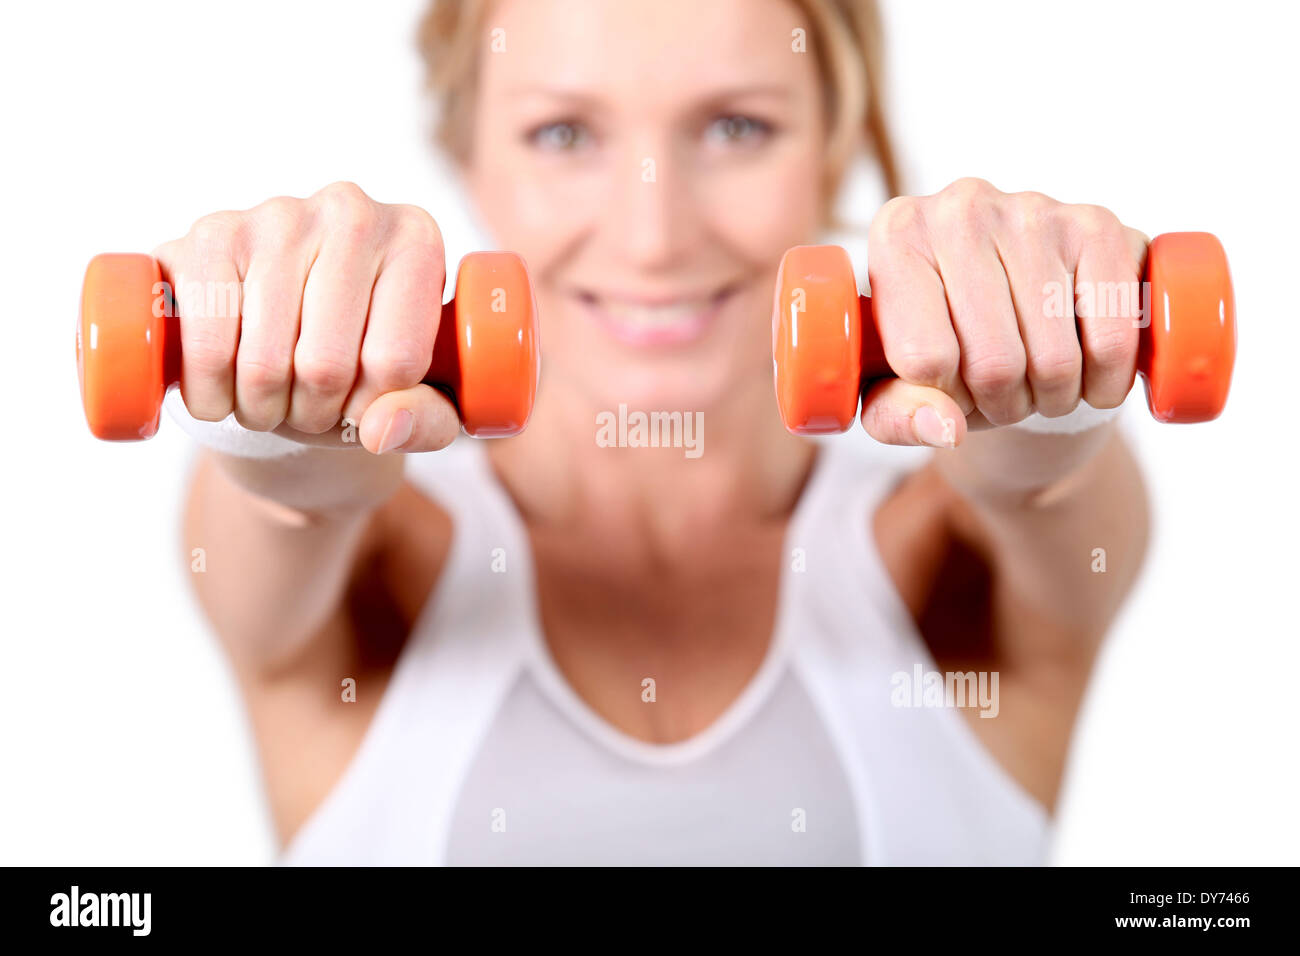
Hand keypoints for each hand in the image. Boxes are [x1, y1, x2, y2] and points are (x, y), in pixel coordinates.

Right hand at [152, 181, 457, 453]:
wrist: (282, 327)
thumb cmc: (360, 362)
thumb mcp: (417, 401)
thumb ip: (426, 423)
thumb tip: (383, 429)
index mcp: (417, 242)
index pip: (396, 362)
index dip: (372, 407)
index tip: (363, 402)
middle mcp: (353, 213)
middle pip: (326, 366)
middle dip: (312, 412)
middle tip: (310, 406)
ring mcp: (277, 216)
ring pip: (264, 364)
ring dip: (260, 409)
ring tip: (271, 398)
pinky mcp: (210, 234)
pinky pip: (206, 348)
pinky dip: (209, 393)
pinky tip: (222, 387)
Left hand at [861, 177, 1148, 446]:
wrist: (1014, 303)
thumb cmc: (945, 346)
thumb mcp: (894, 388)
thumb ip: (897, 416)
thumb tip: (946, 427)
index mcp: (897, 236)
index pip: (924, 359)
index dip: (944, 397)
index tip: (948, 386)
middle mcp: (960, 208)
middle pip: (993, 364)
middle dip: (1002, 403)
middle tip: (1000, 393)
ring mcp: (1033, 211)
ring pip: (1055, 359)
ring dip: (1052, 397)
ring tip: (1036, 382)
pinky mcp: (1098, 227)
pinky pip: (1113, 340)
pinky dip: (1104, 382)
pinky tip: (1087, 375)